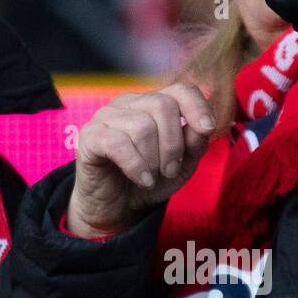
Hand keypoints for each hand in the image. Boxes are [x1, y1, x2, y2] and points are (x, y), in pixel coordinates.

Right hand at [65, 83, 216, 237]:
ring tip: (152, 177)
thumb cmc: (149, 180)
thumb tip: (202, 126)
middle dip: (174, 144)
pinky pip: (118, 143)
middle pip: (162, 105)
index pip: (179, 89)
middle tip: (170, 170)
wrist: (116, 207)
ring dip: (154, 159)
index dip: (197, 106)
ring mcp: (106, 117)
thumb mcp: (182, 165)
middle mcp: (128, 104)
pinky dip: (136, 165)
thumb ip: (194, 143)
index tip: (207, 129)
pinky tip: (141, 179)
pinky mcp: (89, 136)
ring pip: (142, 126)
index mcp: (152, 104)